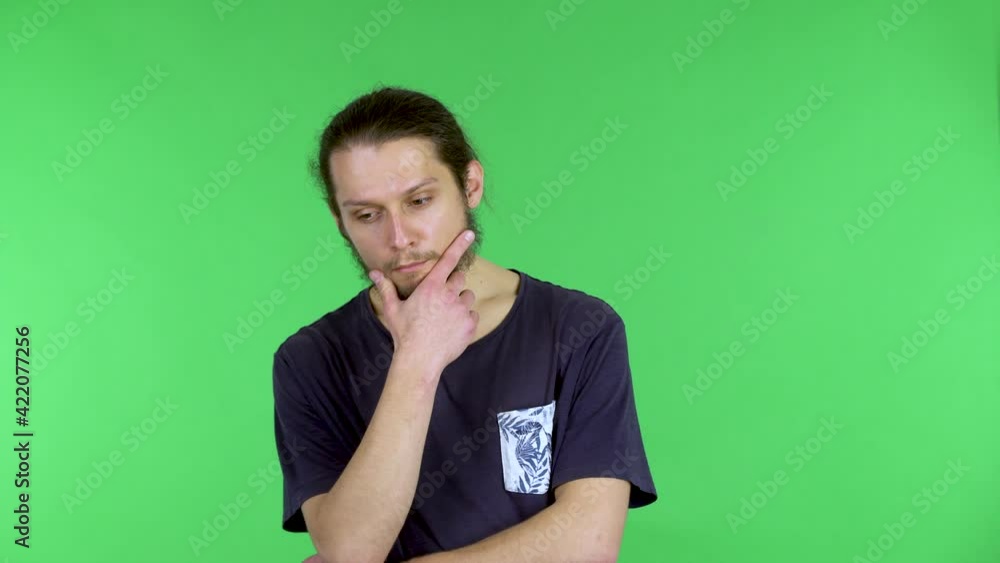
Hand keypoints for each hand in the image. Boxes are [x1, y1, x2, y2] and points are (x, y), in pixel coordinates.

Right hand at [368, 229, 478, 374]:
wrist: (419, 360)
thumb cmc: (404, 334)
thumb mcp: (393, 309)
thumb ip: (386, 288)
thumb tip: (373, 273)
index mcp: (430, 287)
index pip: (448, 260)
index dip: (459, 244)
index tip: (469, 233)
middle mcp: (449, 295)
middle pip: (459, 278)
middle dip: (452, 285)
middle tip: (441, 299)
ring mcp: (461, 310)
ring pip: (468, 297)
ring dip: (460, 302)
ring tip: (446, 316)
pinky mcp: (470, 324)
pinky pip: (473, 315)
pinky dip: (466, 319)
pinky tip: (452, 328)